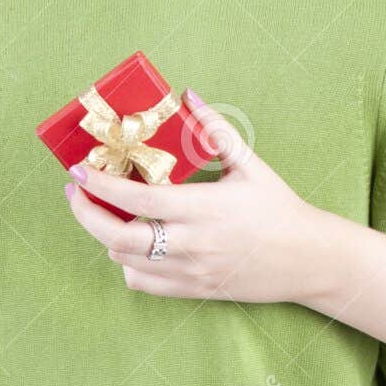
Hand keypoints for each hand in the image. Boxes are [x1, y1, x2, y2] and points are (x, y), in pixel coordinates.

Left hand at [63, 93, 329, 302]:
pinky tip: (132, 244)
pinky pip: (143, 283)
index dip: (102, 186)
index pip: (138, 200)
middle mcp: (192, 243)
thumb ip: (215, 130)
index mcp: (203, 208)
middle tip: (77, 193)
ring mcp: (191, 271)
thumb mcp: (250, 166)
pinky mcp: (193, 291)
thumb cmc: (279, 208)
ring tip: (104, 212)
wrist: (308, 259)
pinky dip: (127, 264)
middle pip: (119, 237)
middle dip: (87, 215)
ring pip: (125, 260)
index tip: (78, 171)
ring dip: (106, 236)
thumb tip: (188, 95)